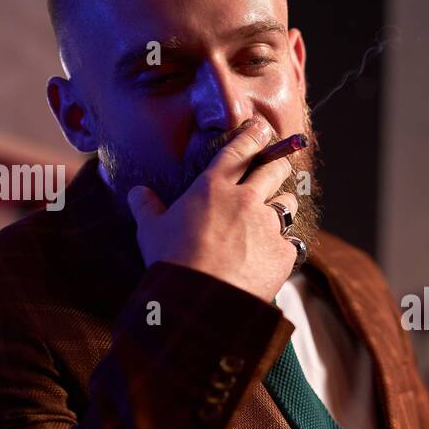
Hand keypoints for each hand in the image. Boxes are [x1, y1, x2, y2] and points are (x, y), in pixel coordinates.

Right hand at [127, 119, 299, 301]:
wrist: (201, 301)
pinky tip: (270, 255)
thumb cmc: (173, 263)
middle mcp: (246, 199)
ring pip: (288, 202)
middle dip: (278, 164)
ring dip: (282, 204)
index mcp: (213, 187)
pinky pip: (291, 241)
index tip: (262, 128)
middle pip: (274, 168)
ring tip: (273, 215)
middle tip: (278, 165)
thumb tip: (136, 193)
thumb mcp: (151, 231)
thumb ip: (147, 207)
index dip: (254, 135)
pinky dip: (283, 246)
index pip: (239, 150)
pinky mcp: (283, 251)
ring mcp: (268, 224)